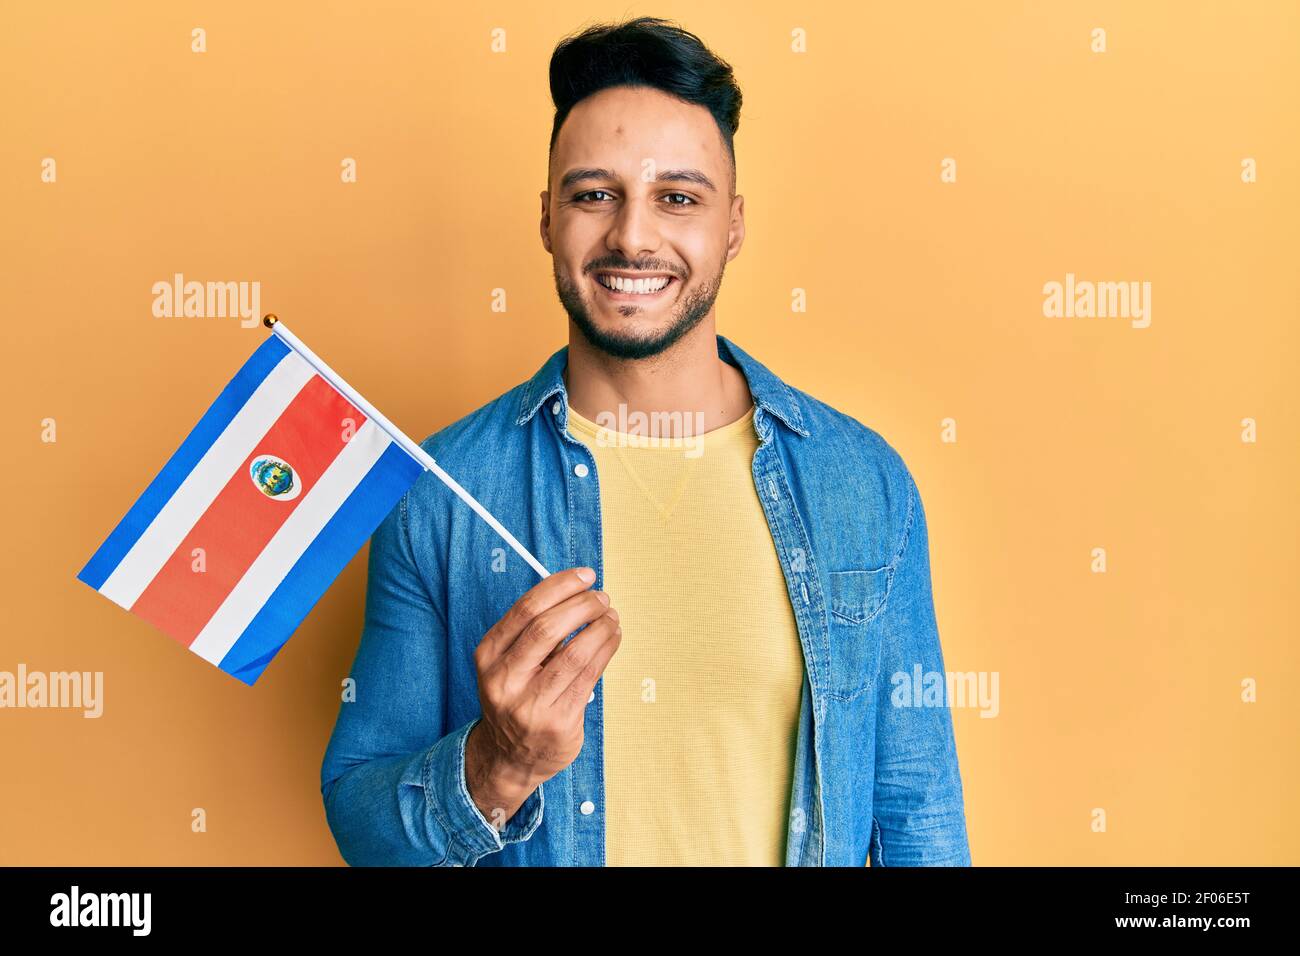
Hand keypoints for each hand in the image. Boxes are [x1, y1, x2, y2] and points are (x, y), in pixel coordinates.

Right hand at [464, 566, 620, 831]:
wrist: (509, 757)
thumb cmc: (518, 695)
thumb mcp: (509, 663)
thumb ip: (535, 631)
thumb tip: (580, 591)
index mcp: (488, 656)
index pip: (526, 609)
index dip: (561, 586)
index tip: (586, 575)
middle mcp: (504, 680)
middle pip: (548, 628)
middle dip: (583, 605)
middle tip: (603, 598)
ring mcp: (530, 705)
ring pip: (575, 653)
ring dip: (600, 627)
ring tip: (611, 617)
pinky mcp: (558, 723)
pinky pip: (590, 677)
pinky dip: (606, 650)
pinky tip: (612, 638)